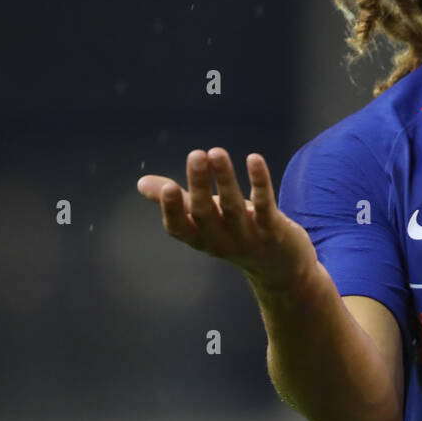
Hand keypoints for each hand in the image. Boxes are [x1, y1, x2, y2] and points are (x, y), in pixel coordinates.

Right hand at [136, 148, 316, 295]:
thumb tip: (141, 183)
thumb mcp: (204, 220)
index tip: (167, 186)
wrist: (280, 268)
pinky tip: (254, 159)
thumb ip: (177, 201)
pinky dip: (259, 182)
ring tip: (216, 152)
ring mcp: (248, 237)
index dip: (172, 209)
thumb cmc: (235, 235)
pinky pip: (266, 205)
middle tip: (196, 154)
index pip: (180, 227)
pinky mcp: (273, 230)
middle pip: (206, 212)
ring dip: (226, 178)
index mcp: (200, 238)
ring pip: (234, 206)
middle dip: (200, 184)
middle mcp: (220, 241)